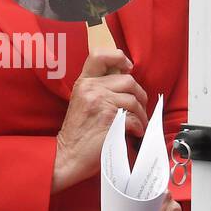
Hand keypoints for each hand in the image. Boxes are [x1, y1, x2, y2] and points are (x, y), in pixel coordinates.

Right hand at [53, 48, 148, 192]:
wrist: (68, 156)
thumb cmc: (78, 132)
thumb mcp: (81, 102)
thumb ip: (98, 89)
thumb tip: (126, 80)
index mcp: (84, 83)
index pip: (100, 55)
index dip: (118, 57)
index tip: (127, 68)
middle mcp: (91, 89)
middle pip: (128, 81)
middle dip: (139, 95)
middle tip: (139, 108)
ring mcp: (101, 104)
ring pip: (134, 100)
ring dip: (141, 114)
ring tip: (138, 124)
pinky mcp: (111, 121)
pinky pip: (135, 118)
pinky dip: (139, 127)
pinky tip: (135, 133)